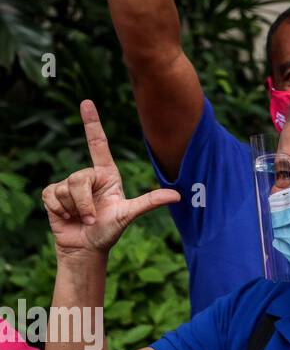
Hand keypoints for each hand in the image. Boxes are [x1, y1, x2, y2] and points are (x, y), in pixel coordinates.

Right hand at [42, 101, 180, 254]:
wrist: (86, 247)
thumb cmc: (109, 230)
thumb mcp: (129, 214)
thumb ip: (150, 202)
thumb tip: (178, 196)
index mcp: (107, 175)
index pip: (98, 144)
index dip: (92, 123)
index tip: (86, 102)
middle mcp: (88, 176)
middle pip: (79, 177)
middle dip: (84, 202)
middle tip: (92, 217)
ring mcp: (69, 185)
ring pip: (66, 188)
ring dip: (74, 209)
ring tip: (82, 218)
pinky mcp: (52, 195)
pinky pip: (51, 196)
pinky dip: (59, 211)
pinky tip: (66, 217)